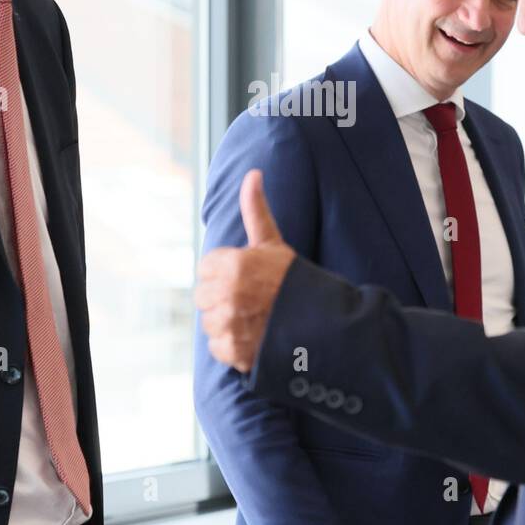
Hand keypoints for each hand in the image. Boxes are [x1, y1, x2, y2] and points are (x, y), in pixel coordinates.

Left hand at [196, 169, 296, 373]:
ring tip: (254, 317)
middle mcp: (228, 295)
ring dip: (226, 322)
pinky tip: (253, 336)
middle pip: (203, 296)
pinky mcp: (234, 351)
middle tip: (251, 298)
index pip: (205, 267)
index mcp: (233, 265)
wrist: (321, 322)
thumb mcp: (272, 241)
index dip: (225, 271)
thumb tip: (253, 173)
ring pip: (209, 321)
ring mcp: (230, 325)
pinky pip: (216, 347)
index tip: (246, 277)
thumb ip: (255, 209)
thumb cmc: (292, 278)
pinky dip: (231, 346)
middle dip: (222, 296)